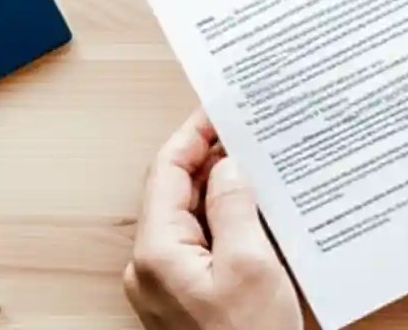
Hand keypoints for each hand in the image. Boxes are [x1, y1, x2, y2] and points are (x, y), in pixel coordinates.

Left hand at [124, 111, 301, 329]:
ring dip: (220, 188)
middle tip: (246, 130)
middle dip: (210, 158)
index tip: (219, 110)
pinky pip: (201, 243)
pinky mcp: (186, 297)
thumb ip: (234, 206)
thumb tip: (227, 164)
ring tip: (256, 163)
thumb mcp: (252, 265)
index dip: (193, 135)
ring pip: (190, 216)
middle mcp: (150, 266)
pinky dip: (225, 219)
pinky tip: (254, 209)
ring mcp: (166, 284)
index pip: (166, 171)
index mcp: (157, 251)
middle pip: (175, 191)